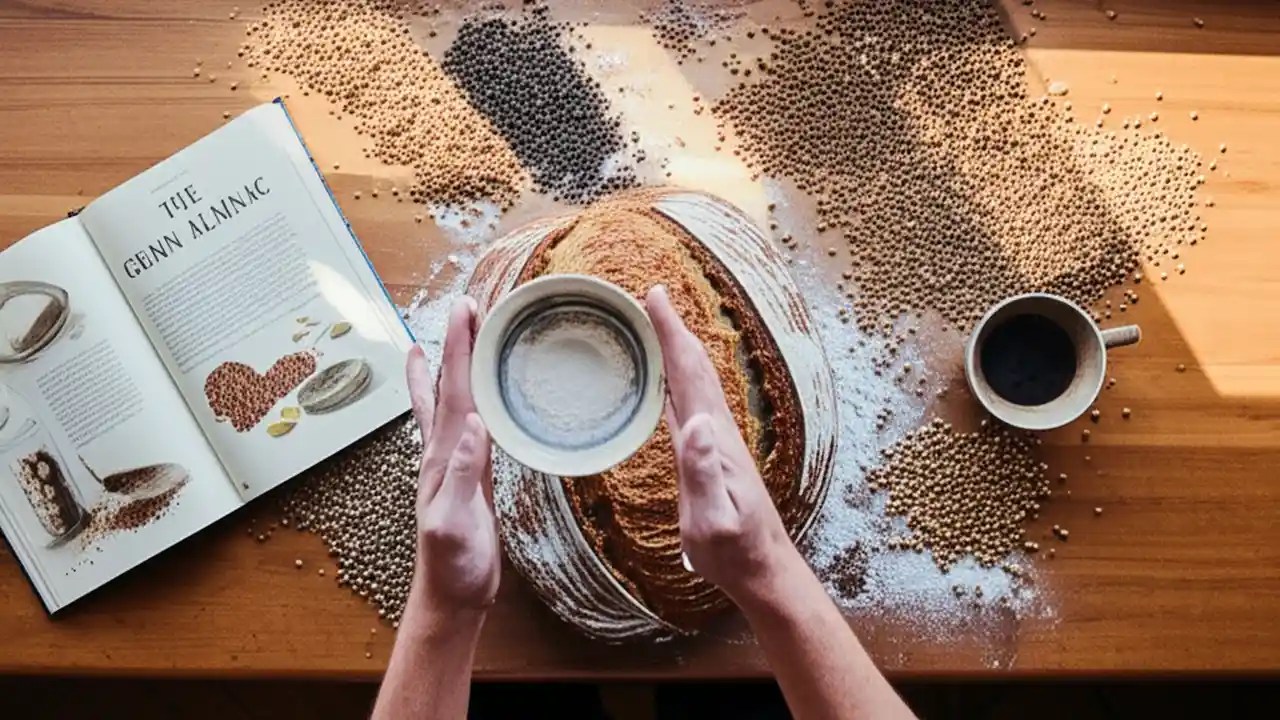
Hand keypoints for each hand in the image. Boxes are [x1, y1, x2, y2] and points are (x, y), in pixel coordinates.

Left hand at [405, 297, 498, 612]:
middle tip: (463, 308)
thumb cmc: (453, 566)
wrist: (452, 597)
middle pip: (448, 387)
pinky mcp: (470, 478)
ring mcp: (454, 464)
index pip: (453, 391)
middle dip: (453, 346)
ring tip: (448, 340)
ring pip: (452, 403)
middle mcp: (444, 452)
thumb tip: (474, 425)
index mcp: (443, 456)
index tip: (467, 310)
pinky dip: (469, 404)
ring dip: (453, 369)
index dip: (459, 348)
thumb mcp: (453, 523)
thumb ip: (462, 475)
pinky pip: (469, 428)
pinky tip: (474, 402)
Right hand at [645, 285, 799, 605]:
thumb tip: (696, 422)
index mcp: (713, 438)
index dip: (672, 334)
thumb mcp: (712, 519)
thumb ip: (703, 473)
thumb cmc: (733, 549)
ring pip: (695, 382)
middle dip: (673, 329)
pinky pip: (690, 403)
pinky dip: (677, 381)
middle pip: (694, 368)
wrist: (761, 568)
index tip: (655, 296)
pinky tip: (668, 383)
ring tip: (657, 325)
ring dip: (677, 350)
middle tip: (651, 295)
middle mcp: (717, 431)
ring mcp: (716, 441)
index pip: (689, 374)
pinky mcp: (713, 455)